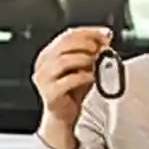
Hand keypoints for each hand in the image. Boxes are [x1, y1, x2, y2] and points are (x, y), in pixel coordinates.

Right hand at [31, 26, 110, 148]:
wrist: (63, 116)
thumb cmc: (72, 91)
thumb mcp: (83, 67)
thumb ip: (92, 51)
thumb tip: (106, 36)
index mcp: (48, 54)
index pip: (67, 35)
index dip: (89, 32)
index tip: (106, 35)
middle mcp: (43, 64)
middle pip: (64, 44)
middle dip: (87, 43)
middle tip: (102, 48)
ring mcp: (44, 79)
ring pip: (64, 60)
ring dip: (85, 59)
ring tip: (97, 63)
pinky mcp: (50, 93)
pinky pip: (69, 80)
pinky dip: (84, 76)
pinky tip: (93, 77)